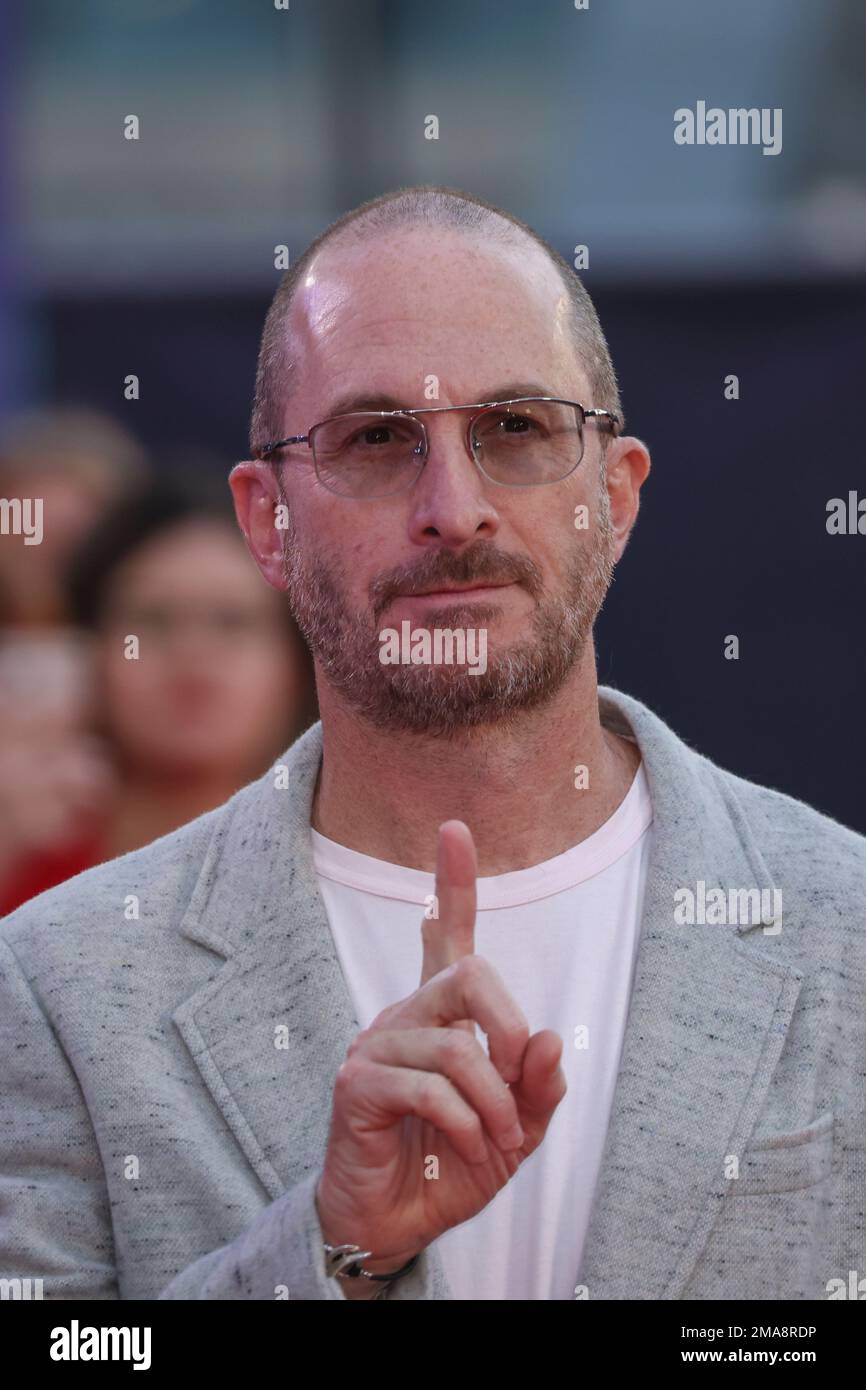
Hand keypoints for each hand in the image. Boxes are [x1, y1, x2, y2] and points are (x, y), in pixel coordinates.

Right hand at [315, 820, 566, 1292]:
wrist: (395, 1223)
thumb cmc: (451, 1165)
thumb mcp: (516, 1130)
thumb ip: (536, 1087)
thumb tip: (546, 1036)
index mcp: (443, 1016)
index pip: (450, 936)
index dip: (453, 881)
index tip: (455, 829)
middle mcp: (406, 1015)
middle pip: (470, 973)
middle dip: (509, 1025)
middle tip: (521, 1081)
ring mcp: (377, 1044)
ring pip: (456, 1045)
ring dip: (495, 1104)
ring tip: (501, 1141)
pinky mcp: (356, 1082)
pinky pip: (429, 1087)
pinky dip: (468, 1125)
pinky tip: (473, 1149)